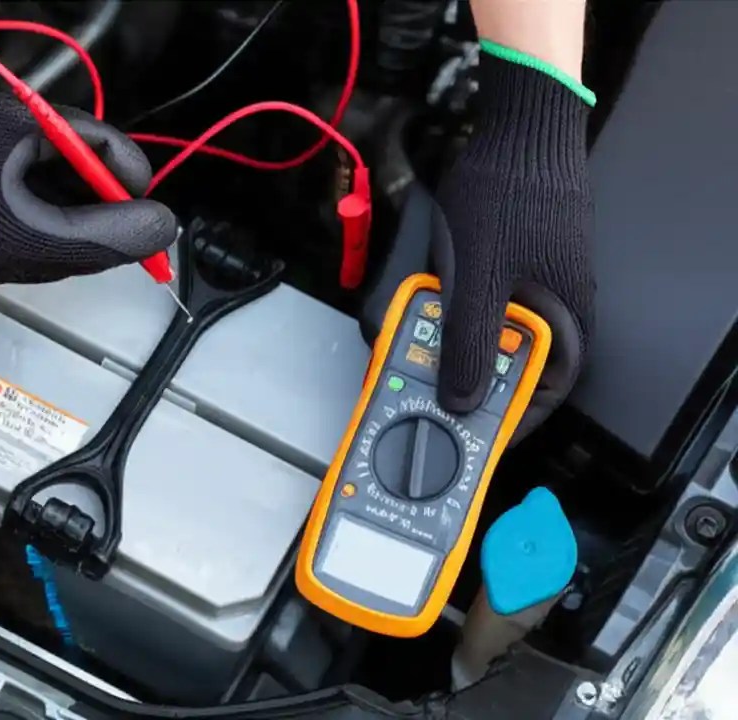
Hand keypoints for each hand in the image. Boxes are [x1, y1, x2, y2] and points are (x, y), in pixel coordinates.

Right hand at [0, 10, 175, 291]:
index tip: (164, 221)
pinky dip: (18, 236)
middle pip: (70, 261)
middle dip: (100, 231)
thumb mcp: (27, 121)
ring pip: (33, 264)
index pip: (102, 247)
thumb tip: (134, 178)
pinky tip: (13, 200)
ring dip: (58, 233)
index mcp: (9, 235)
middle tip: (123, 201)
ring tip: (62, 187)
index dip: (142, 231)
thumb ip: (92, 150)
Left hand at [434, 53, 594, 433]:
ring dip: (458, 343)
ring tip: (417, 351)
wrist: (518, 126)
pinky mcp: (517, 263)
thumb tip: (461, 401)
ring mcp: (538, 283)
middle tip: (424, 391)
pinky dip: (457, 312)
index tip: (465, 435)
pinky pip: (486, 302)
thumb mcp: (479, 280)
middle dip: (469, 380)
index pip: (542, 393)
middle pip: (513, 366)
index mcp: (567, 322)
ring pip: (495, 334)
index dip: (504, 419)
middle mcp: (559, 308)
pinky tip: (427, 308)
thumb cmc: (510, 198)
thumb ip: (470, 342)